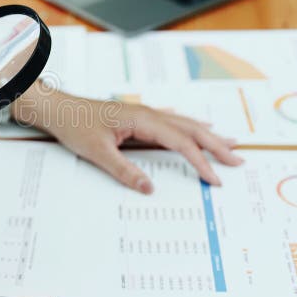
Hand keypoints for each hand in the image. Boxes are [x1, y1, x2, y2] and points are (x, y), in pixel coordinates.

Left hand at [12, 84, 242, 193]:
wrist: (58, 108)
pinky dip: (188, 127)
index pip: (180, 142)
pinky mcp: (136, 117)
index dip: (199, 161)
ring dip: (206, 135)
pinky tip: (197, 126)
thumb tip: (148, 188)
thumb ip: (123, 170)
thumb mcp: (97, 152)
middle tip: (238, 160)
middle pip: (190, 130)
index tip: (214, 178)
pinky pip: (171, 122)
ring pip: (183, 124)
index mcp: (142, 119)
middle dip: (215, 146)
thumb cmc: (74, 126)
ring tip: (229, 143)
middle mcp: (147, 113)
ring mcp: (143, 114)